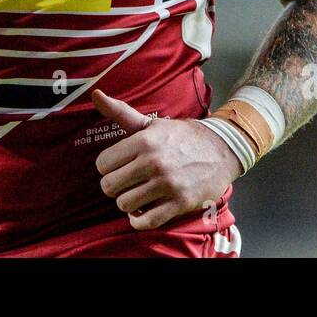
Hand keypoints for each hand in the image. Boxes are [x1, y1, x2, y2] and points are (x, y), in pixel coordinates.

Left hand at [91, 88, 242, 230]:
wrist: (221, 149)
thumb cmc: (180, 137)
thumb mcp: (150, 123)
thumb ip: (120, 112)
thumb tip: (95, 94)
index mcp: (143, 141)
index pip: (103, 164)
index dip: (107, 167)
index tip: (118, 167)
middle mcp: (153, 162)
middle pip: (109, 186)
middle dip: (114, 186)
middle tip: (125, 182)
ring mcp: (167, 184)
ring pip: (124, 204)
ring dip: (128, 202)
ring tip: (137, 195)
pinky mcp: (180, 203)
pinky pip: (146, 221)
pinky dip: (139, 220)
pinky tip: (143, 211)